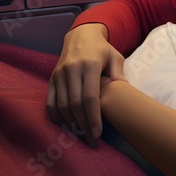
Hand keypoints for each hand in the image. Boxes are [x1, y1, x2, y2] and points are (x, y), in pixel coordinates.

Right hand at [47, 23, 126, 145]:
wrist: (80, 36)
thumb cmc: (102, 49)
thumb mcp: (115, 56)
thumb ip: (119, 73)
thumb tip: (125, 90)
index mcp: (90, 65)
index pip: (90, 97)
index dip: (93, 117)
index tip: (98, 133)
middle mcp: (72, 69)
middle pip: (75, 104)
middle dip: (83, 125)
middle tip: (91, 139)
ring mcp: (59, 74)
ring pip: (62, 105)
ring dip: (71, 123)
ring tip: (81, 135)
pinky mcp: (52, 78)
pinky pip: (50, 102)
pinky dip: (57, 116)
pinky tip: (66, 125)